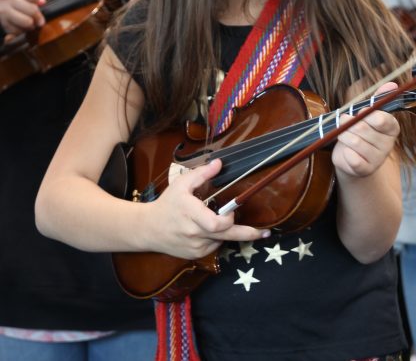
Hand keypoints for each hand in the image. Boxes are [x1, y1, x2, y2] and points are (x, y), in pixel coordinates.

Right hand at [0, 0, 43, 34]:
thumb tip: (41, 2)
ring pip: (27, 22)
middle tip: (37, 18)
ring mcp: (0, 9)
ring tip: (29, 22)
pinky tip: (19, 26)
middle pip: (32, 10)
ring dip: (30, 24)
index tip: (34, 2)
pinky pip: (16, 31)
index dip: (37, 0)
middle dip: (37, 15)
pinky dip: (20, 31)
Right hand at [148, 157, 266, 259]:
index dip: (229, 218)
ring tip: (215, 220)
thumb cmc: (167, 204)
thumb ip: (201, 173)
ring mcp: (194, 247)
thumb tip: (219, 163)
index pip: (217, 224)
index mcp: (191, 215)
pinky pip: (213, 246)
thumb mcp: (181, 184)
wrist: (147, 229)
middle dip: (249, 234)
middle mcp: (194, 234)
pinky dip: (216, 237)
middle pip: (227, 236)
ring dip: (225, 231)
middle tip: (265, 233)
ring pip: (221, 240)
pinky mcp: (194, 254)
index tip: (232, 209)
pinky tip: (207, 230)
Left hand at [331, 82, 399, 177]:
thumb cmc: (360, 133)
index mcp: (392, 128)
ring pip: (354, 142)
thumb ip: (378, 99)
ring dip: (343, 136)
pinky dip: (344, 152)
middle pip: (363, 128)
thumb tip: (392, 84)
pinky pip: (351, 157)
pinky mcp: (366, 169)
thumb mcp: (367, 115)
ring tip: (343, 136)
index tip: (360, 114)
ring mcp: (378, 158)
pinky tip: (346, 151)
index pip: (381, 118)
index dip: (365, 115)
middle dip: (348, 124)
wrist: (353, 159)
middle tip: (344, 123)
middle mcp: (388, 144)